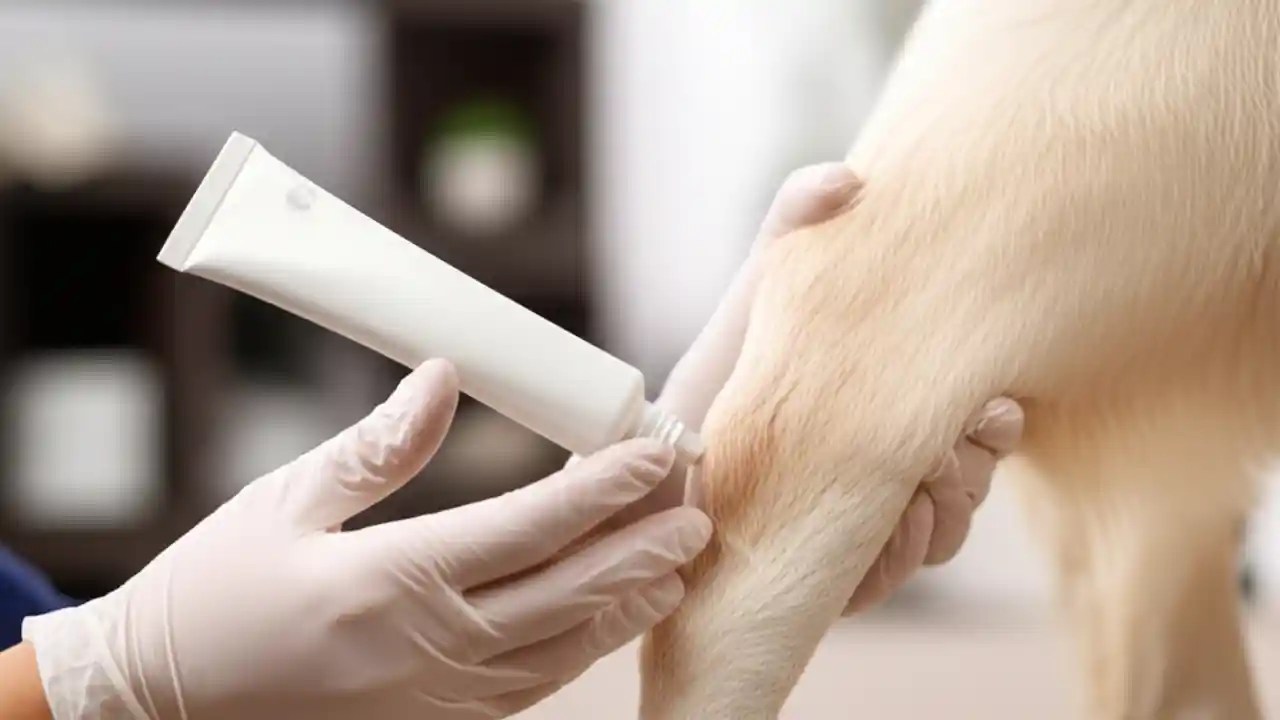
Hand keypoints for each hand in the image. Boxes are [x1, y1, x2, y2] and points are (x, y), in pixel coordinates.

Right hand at [22, 360, 711, 719]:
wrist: (163, 702)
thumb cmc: (213, 592)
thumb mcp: (284, 502)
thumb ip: (378, 446)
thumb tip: (444, 377)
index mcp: (391, 581)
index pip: (530, 526)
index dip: (607, 487)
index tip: (658, 448)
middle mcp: (428, 648)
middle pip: (569, 591)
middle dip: (644, 543)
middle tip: (698, 501)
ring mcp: (436, 698)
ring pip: (563, 647)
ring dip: (628, 598)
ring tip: (681, 556)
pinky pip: (531, 685)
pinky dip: (584, 646)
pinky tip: (613, 613)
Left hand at [654, 162, 1024, 613]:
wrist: (651, 462)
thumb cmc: (719, 377)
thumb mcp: (758, 296)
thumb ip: (793, 229)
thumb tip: (846, 178)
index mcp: (893, 409)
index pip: (980, 420)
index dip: (1000, 418)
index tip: (997, 404)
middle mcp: (892, 470)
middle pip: (977, 478)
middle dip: (979, 465)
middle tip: (959, 444)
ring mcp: (868, 525)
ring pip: (949, 531)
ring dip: (948, 510)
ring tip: (919, 484)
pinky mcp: (834, 573)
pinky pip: (892, 575)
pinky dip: (901, 551)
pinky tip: (888, 523)